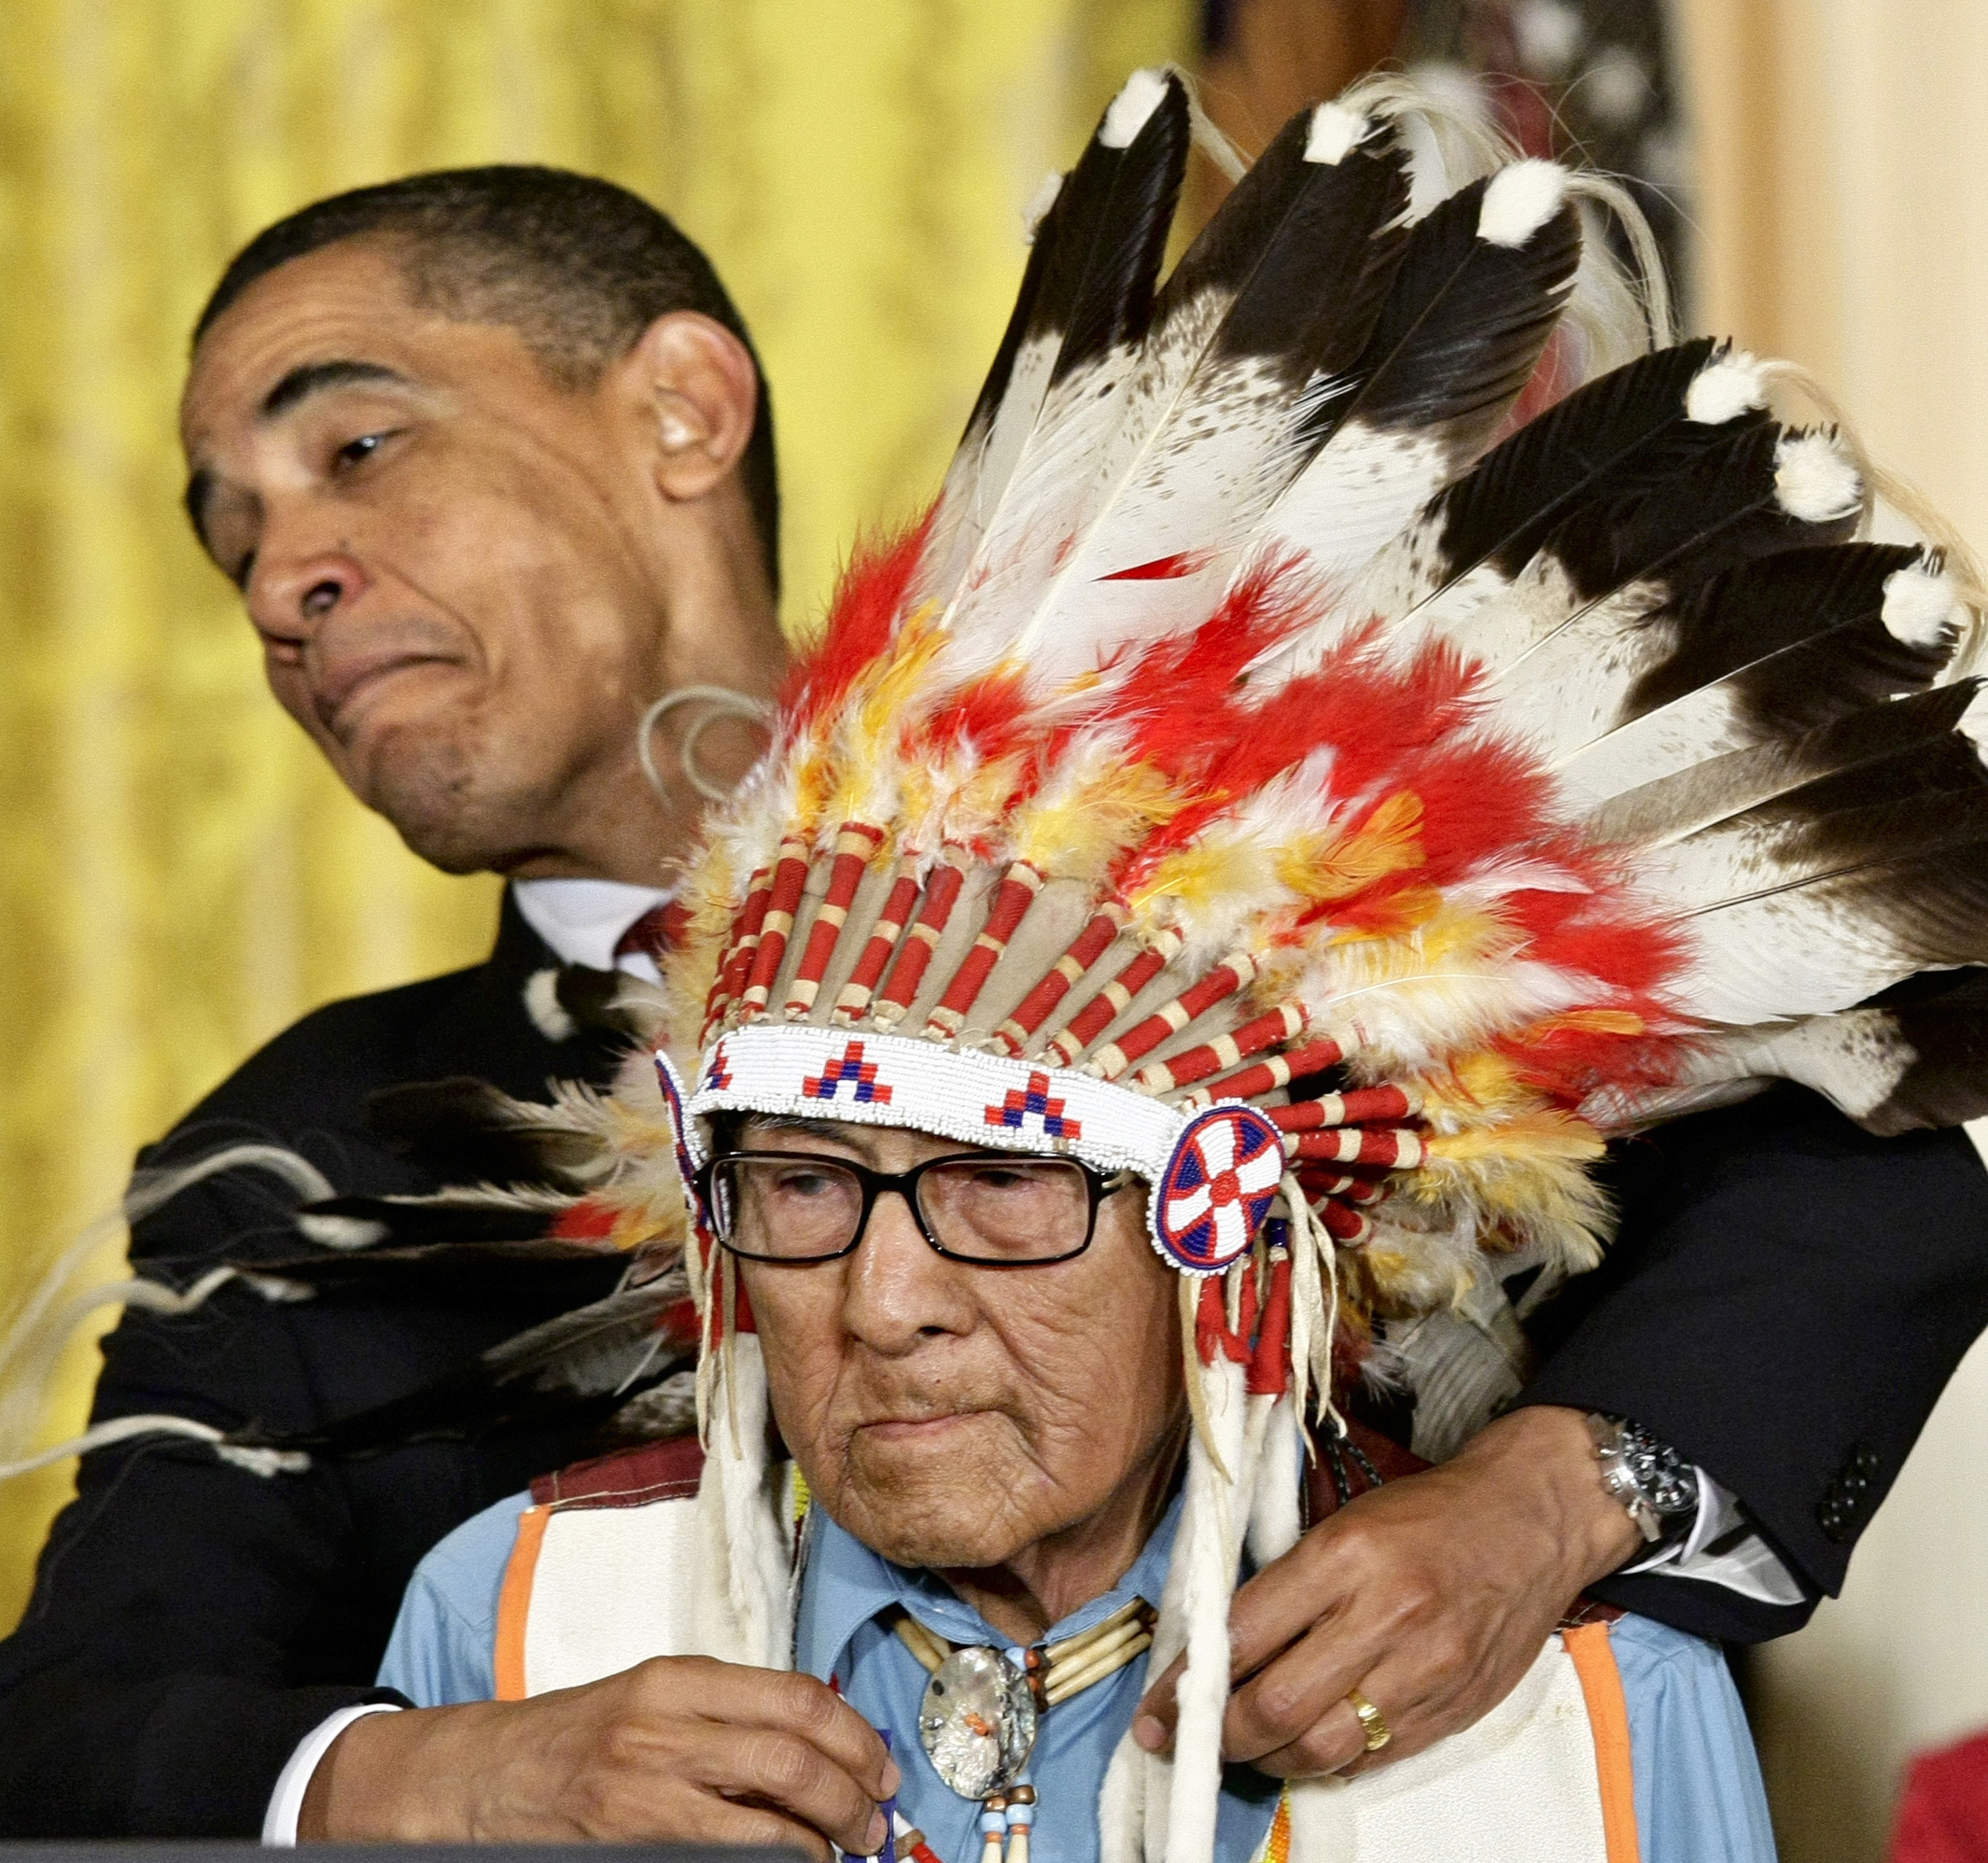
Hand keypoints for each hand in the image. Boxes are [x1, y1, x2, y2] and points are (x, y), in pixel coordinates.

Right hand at [300, 1655, 899, 1856]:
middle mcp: (664, 1726)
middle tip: (875, 1823)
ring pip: (768, 1816)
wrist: (476, 1778)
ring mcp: (644, 1791)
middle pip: (793, 1756)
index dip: (855, 1736)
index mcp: (678, 1679)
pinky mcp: (628, 1842)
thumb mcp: (650, 1701)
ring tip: (841, 1852)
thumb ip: (725, 1715)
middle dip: (853, 1796)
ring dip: (822, 1842)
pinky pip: (724, 1857)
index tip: (881, 1767)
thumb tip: (820, 1747)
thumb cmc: (571, 1740)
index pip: (796, 1696)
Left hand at [1132, 1404, 1643, 1777]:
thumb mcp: (1345, 1524)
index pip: (1246, 1634)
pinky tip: (1306, 1749)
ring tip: (1245, 1749)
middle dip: (1220, 1736)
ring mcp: (1426, 1670)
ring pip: (1323, 1748)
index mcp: (1347, 1555)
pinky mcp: (1454, 1708)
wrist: (1531, 1519)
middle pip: (1279, 1706)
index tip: (1158, 1710)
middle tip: (1188, 1741)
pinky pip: (1373, 1758)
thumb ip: (1288, 1586)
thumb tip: (1218, 1650)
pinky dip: (1328, 1763)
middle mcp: (1386, 1616)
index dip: (1190, 1684)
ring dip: (1270, 1759)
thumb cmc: (1427, 1514)